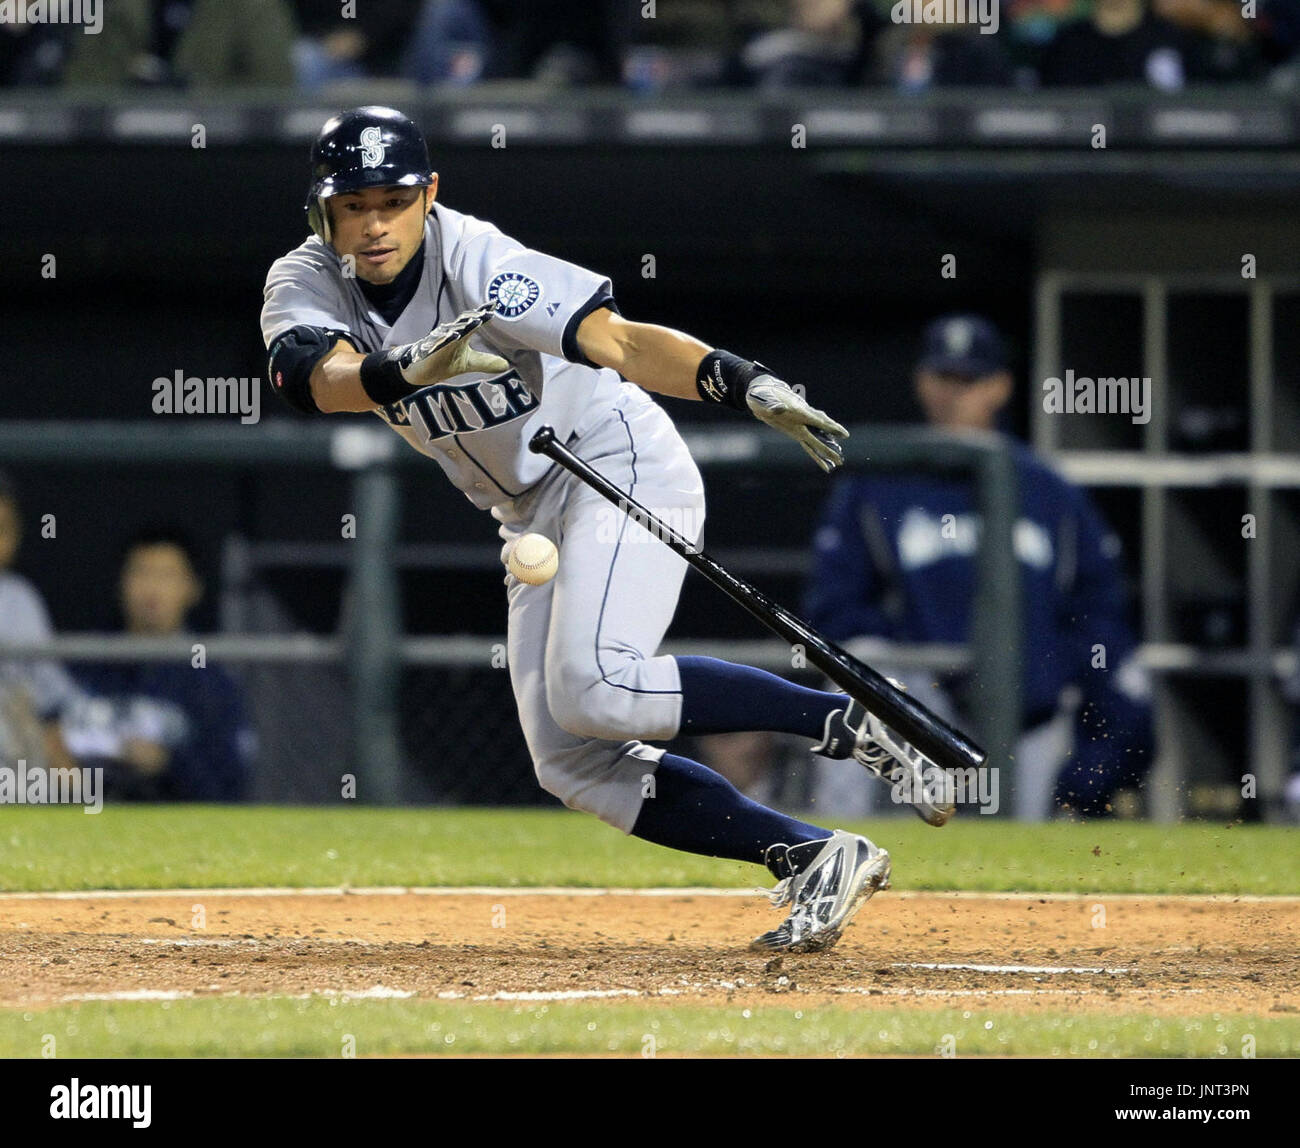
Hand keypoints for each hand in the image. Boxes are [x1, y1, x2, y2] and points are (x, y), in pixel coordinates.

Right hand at [387, 303, 509, 389]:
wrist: (423, 372)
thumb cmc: (445, 362)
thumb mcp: (470, 363)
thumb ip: (486, 362)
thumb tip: (506, 365)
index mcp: (461, 335)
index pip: (473, 321)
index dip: (483, 313)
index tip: (494, 304)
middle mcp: (451, 334)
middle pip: (464, 322)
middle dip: (476, 316)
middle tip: (488, 311)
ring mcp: (441, 340)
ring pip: (454, 329)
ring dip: (465, 324)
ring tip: (478, 319)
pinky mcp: (432, 350)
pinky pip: (440, 342)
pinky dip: (447, 338)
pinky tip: (455, 335)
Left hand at [745, 375, 848, 471]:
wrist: (762, 392)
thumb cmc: (763, 395)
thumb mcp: (765, 399)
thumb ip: (772, 404)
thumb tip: (778, 409)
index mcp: (798, 411)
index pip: (819, 421)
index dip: (831, 428)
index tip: (844, 434)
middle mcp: (802, 418)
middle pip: (822, 433)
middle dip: (830, 446)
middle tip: (841, 458)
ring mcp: (800, 423)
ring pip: (817, 437)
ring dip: (827, 448)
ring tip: (837, 462)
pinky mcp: (795, 428)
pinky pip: (808, 441)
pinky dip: (815, 450)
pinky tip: (822, 459)